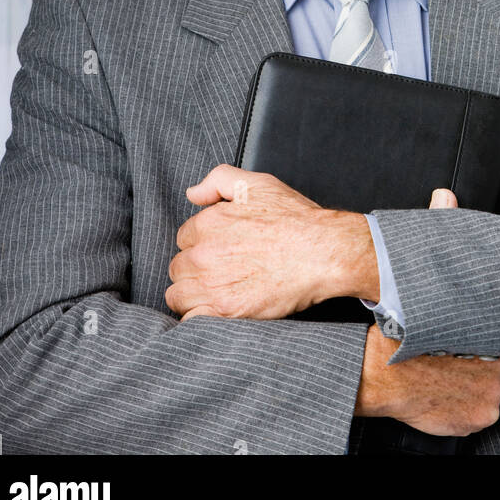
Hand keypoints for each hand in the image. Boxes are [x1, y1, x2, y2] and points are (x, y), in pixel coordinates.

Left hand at [165, 166, 378, 320]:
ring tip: (215, 291)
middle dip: (194, 268)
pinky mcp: (226, 311)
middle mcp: (205, 254)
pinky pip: (190, 320)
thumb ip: (218, 180)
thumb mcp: (257, 183)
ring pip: (178, 295)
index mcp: (208, 223)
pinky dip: (198, 317)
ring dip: (192, 293)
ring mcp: (214, 285)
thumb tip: (193, 193)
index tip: (218, 248)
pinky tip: (215, 310)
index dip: (201, 243)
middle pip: (178, 267)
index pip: (184, 238)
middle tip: (219, 270)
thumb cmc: (294, 218)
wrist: (321, 252)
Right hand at [354, 185, 499, 434]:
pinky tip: (445, 388)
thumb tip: (444, 196)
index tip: (471, 324)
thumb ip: (440, 229)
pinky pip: (475, 412)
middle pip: (498, 357)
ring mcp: (488, 399)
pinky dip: (463, 403)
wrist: (378, 373)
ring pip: (489, 386)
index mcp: (494, 333)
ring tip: (448, 367)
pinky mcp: (474, 421)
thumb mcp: (423, 273)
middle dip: (481, 351)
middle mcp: (499, 370)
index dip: (485, 325)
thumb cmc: (400, 326)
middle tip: (455, 347)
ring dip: (474, 378)